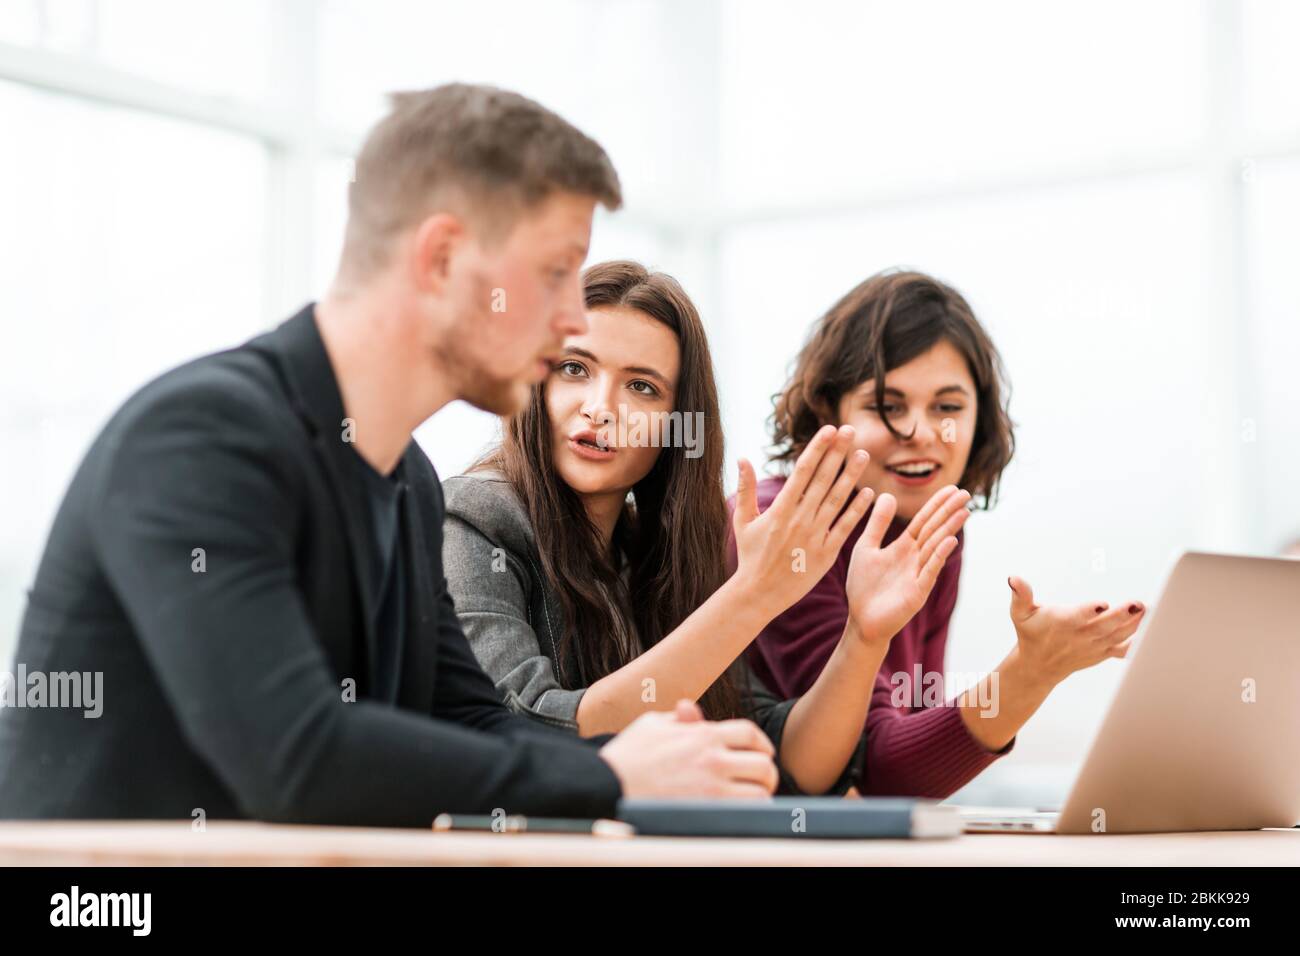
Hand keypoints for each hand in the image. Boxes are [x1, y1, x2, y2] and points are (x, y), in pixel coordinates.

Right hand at [598, 700, 778, 797]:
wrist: (607, 784)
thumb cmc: (625, 755)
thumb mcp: (651, 725)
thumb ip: (678, 719)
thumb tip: (690, 709)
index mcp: (701, 733)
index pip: (749, 733)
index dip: (761, 745)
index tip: (761, 754)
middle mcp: (712, 757)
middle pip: (763, 763)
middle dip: (765, 773)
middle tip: (759, 781)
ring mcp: (711, 785)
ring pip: (761, 790)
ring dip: (759, 795)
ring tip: (750, 799)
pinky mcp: (706, 809)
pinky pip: (746, 813)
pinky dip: (749, 813)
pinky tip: (738, 814)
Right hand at [731, 424, 873, 615]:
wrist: (759, 594)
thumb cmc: (750, 556)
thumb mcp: (743, 520)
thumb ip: (745, 488)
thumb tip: (742, 458)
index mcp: (780, 509)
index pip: (802, 472)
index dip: (817, 449)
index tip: (829, 430)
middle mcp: (799, 519)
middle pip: (822, 480)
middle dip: (837, 453)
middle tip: (850, 430)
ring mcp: (814, 536)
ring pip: (837, 500)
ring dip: (851, 476)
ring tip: (863, 454)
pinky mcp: (826, 554)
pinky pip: (845, 528)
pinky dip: (857, 510)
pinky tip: (870, 493)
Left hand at [844, 485, 970, 645]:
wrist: (861, 621)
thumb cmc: (863, 586)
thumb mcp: (866, 547)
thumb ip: (877, 523)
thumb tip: (887, 494)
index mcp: (903, 547)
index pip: (923, 521)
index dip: (937, 505)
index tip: (952, 487)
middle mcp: (915, 558)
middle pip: (934, 530)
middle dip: (949, 512)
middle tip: (966, 493)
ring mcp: (918, 574)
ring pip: (936, 547)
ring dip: (949, 529)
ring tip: (964, 511)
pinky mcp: (917, 592)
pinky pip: (930, 570)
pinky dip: (939, 555)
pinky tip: (950, 540)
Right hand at [1007, 576, 1145, 687]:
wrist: (1039, 666)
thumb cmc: (1031, 634)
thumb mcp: (1020, 613)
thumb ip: (1021, 594)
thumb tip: (1013, 578)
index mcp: (1063, 624)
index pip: (1078, 617)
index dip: (1090, 611)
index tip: (1102, 604)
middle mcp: (1081, 637)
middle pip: (1105, 627)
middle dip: (1121, 615)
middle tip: (1137, 603)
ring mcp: (1095, 646)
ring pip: (1118, 636)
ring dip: (1135, 624)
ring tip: (1148, 609)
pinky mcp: (1103, 652)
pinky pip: (1124, 649)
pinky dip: (1139, 644)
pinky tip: (1154, 631)